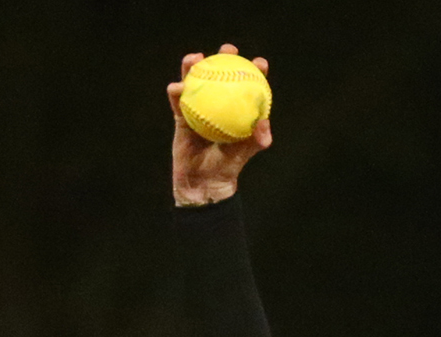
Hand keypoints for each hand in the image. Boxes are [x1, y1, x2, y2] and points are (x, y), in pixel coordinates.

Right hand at [167, 44, 273, 206]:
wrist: (203, 181)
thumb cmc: (227, 167)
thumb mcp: (245, 153)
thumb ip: (258, 139)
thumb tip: (264, 121)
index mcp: (236, 110)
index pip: (247, 86)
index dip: (254, 71)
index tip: (259, 64)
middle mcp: (218, 104)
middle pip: (220, 74)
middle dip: (225, 56)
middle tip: (228, 50)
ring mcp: (198, 107)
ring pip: (195, 80)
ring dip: (193, 65)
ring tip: (196, 58)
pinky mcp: (181, 115)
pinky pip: (178, 101)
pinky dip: (176, 92)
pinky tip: (177, 87)